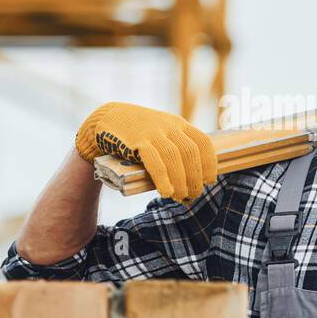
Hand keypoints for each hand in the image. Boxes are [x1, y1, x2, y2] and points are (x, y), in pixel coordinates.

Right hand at [75, 101, 218, 201]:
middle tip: (193, 194)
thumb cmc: (137, 135)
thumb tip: (192, 178)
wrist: (106, 120)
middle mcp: (169, 126)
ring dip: (181, 181)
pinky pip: (155, 162)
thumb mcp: (161, 133)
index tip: (210, 181)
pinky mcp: (137, 141)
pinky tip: (166, 192)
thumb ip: (175, 148)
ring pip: (175, 158)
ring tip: (181, 196)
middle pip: (191, 153)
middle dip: (195, 177)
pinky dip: (163, 179)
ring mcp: (153, 132)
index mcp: (178, 124)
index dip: (209, 163)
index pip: (203, 142)